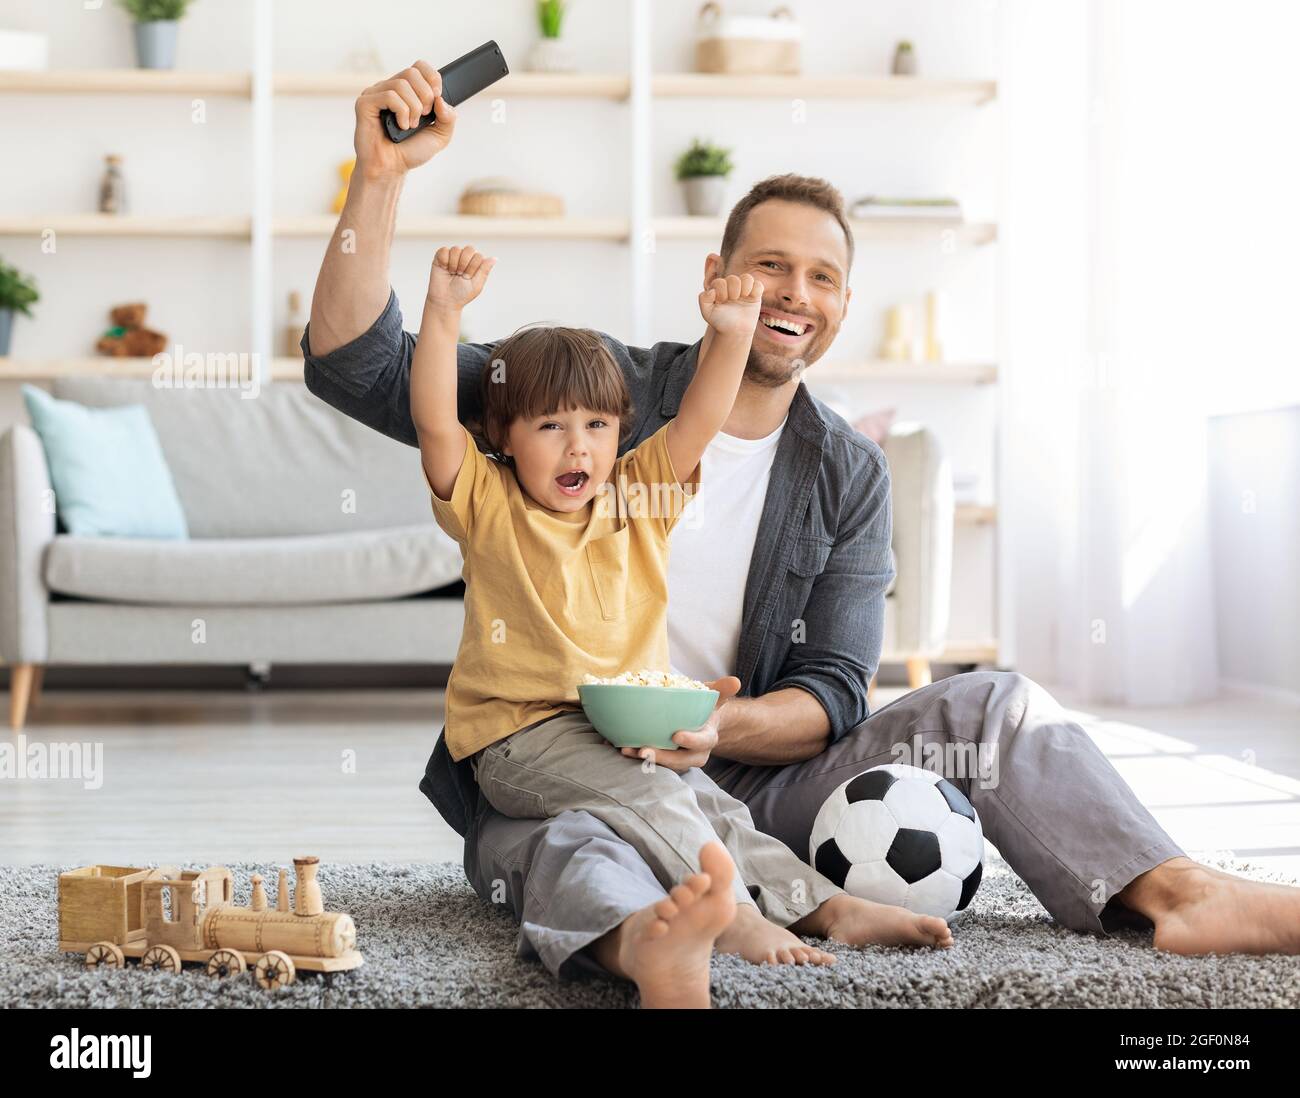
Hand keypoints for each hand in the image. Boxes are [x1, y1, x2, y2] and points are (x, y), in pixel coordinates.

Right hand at [353, 61, 457, 179]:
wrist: (391, 169)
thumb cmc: (409, 152)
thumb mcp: (439, 136)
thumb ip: (448, 118)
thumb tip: (441, 99)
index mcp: (406, 92)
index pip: (419, 67)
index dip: (432, 78)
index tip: (437, 97)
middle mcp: (390, 89)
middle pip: (412, 72)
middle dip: (425, 96)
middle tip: (423, 116)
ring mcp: (376, 94)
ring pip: (401, 84)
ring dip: (413, 108)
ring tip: (410, 126)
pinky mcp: (365, 103)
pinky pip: (389, 95)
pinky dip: (401, 112)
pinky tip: (400, 126)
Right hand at [427, 245, 495, 313]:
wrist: (445, 300)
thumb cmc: (462, 293)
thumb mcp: (477, 284)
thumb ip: (485, 270)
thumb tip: (495, 258)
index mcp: (475, 262)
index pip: (478, 255)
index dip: (472, 267)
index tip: (467, 278)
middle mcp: (465, 256)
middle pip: (469, 249)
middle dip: (464, 264)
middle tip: (460, 275)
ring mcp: (453, 255)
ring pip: (456, 249)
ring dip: (454, 264)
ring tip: (452, 273)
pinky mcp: (441, 255)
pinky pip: (444, 250)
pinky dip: (444, 261)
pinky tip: (444, 269)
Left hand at [619, 676, 741, 772]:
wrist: (700, 723)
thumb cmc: (705, 708)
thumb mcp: (714, 697)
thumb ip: (722, 690)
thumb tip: (735, 681)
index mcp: (708, 738)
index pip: (702, 742)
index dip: (691, 741)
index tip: (677, 735)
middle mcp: (694, 753)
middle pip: (680, 760)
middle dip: (662, 758)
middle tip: (644, 751)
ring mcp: (677, 758)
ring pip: (662, 763)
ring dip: (644, 758)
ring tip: (627, 750)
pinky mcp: (663, 758)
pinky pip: (650, 760)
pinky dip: (635, 753)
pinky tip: (619, 745)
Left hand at [698, 274, 763, 335]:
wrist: (734, 331)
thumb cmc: (720, 321)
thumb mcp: (707, 312)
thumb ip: (703, 299)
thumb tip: (712, 290)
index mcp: (719, 289)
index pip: (720, 282)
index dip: (721, 290)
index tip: (722, 301)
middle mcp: (731, 287)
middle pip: (733, 278)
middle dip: (733, 289)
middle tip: (733, 299)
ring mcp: (743, 290)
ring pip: (747, 277)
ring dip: (745, 286)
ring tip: (743, 296)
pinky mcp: (754, 295)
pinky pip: (758, 285)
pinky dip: (756, 289)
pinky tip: (752, 297)